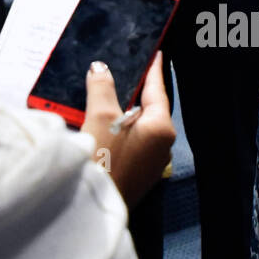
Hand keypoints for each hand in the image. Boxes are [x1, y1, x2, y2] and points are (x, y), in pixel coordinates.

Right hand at [82, 54, 175, 206]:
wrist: (94, 205)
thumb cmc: (102, 158)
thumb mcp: (99, 116)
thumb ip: (102, 87)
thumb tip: (100, 68)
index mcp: (161, 127)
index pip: (157, 90)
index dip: (153, 70)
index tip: (156, 53)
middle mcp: (164, 144)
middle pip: (150, 108)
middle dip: (138, 90)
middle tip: (129, 70)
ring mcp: (154, 161)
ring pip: (142, 125)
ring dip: (128, 110)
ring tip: (114, 94)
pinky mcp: (141, 173)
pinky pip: (136, 141)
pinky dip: (124, 128)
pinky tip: (109, 123)